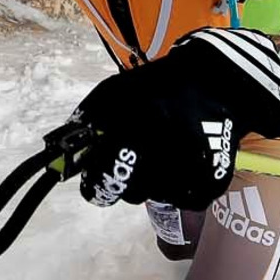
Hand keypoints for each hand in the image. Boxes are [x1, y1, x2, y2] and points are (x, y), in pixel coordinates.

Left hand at [72, 29, 279, 210]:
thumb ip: (87, 121)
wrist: (218, 80)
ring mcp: (191, 167)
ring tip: (164, 152)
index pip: (106, 176)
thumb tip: (62, 155)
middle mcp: (165, 148)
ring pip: (156, 196)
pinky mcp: (213, 179)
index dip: (97, 184)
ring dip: (153, 182)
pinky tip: (183, 161)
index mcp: (137, 123)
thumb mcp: (114, 92)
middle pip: (129, 192)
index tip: (97, 182)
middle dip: (126, 180)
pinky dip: (180, 186)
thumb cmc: (159, 86)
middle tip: (135, 162)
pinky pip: (184, 199)